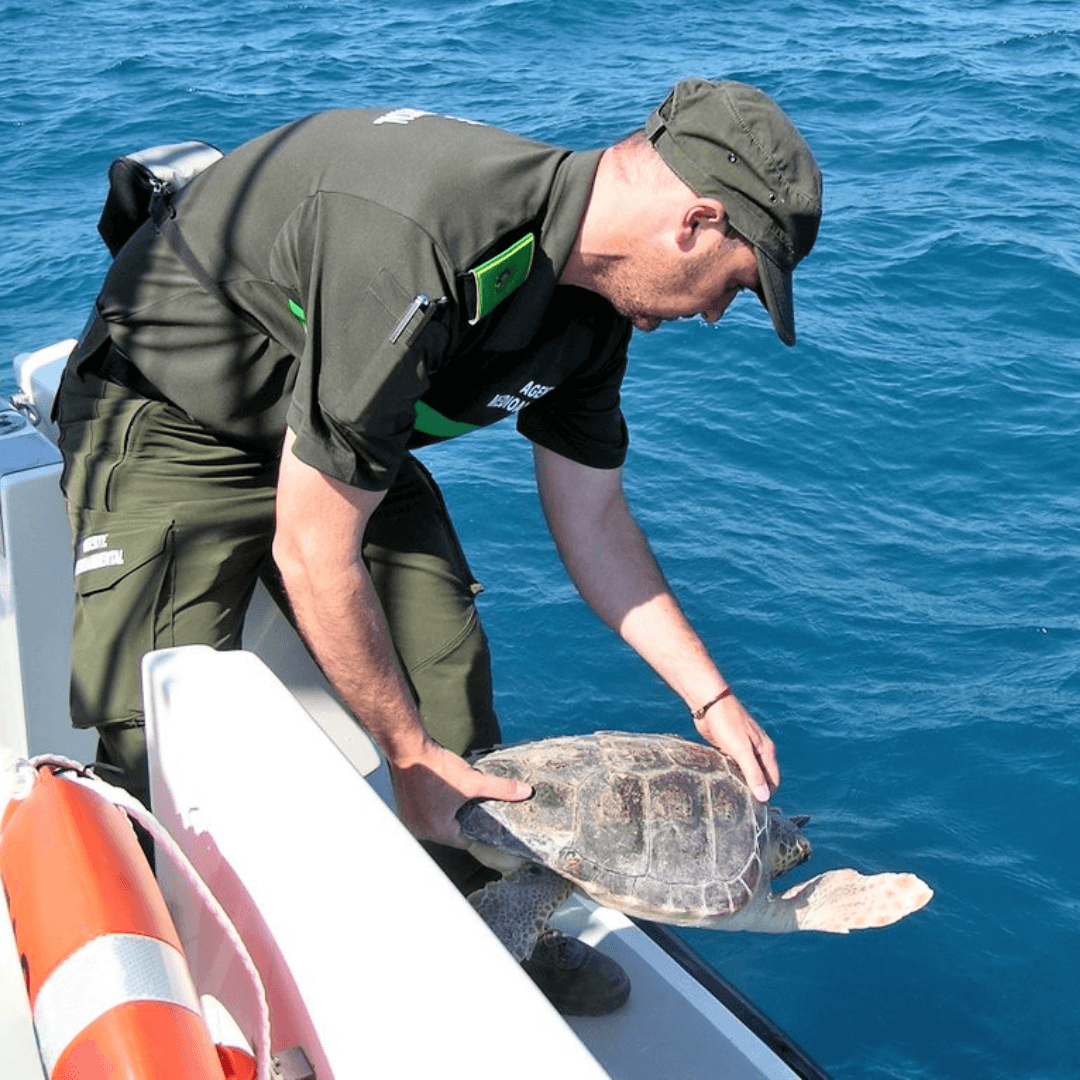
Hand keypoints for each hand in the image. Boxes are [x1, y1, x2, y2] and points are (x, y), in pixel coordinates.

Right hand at [391, 741, 531, 847]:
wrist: (410, 750)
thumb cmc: (436, 768)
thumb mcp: (473, 781)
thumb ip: (500, 789)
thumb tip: (524, 792)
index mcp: (438, 830)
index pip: (465, 841)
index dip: (479, 830)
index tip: (487, 821)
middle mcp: (422, 830)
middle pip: (451, 832)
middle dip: (463, 820)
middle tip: (473, 805)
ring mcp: (412, 819)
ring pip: (438, 822)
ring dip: (448, 813)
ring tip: (458, 798)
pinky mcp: (406, 807)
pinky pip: (426, 813)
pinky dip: (436, 806)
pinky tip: (443, 792)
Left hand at [694, 693, 778, 802]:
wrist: (708, 703)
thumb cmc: (728, 723)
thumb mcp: (741, 750)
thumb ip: (753, 773)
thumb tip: (765, 797)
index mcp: (766, 750)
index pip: (773, 780)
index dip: (766, 794)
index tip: (754, 808)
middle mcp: (757, 750)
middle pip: (760, 777)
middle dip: (754, 790)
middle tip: (741, 806)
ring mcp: (742, 749)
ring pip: (745, 772)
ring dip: (740, 782)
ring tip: (730, 797)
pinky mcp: (728, 748)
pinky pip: (732, 766)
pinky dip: (729, 774)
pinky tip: (721, 782)